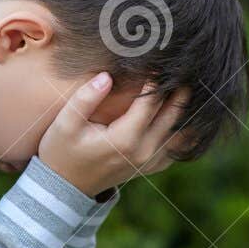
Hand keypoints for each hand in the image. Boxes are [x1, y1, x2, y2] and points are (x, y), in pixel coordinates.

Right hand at [36, 73, 190, 196]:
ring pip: (181, 131)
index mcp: (124, 139)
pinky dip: (185, 130)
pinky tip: (184, 112)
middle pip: (173, 114)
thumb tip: (106, 76)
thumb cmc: (62, 151)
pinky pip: (177, 147)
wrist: (65, 186)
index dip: (156, 79)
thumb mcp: (65, 123)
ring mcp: (150, 161)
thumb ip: (85, 98)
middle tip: (183, 66)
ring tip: (186, 85)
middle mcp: (143, 151)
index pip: (151, 102)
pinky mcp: (151, 166)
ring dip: (185, 108)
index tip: (157, 61)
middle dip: (178, 89)